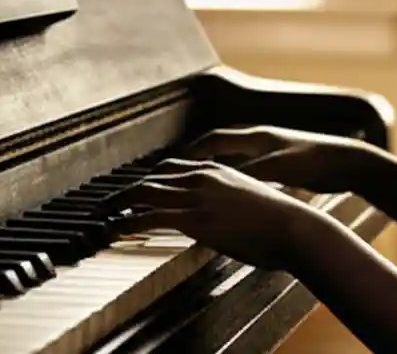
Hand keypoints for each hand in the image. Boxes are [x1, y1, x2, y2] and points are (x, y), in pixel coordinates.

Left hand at [101, 158, 330, 270]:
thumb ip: (232, 205)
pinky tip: (112, 229)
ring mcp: (197, 196)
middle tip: (108, 203)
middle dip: (126, 190)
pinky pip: (150, 216)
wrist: (296, 229)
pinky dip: (125, 222)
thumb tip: (225, 221)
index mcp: (217, 170)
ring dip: (118, 205)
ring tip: (101, 215)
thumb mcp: (252, 204)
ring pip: (144, 193)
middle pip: (152, 177)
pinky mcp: (194, 218)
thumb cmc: (282, 223)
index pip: (172, 168)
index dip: (150, 180)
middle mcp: (203, 176)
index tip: (135, 192)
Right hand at [179, 126, 369, 193]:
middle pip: (219, 148)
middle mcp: (260, 141)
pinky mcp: (281, 166)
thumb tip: (217, 181)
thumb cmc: (314, 161)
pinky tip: (230, 197)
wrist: (347, 162)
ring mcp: (270, 152)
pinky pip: (248, 172)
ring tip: (196, 188)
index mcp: (256, 137)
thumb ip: (249, 174)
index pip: (213, 139)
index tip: (173, 166)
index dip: (191, 152)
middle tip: (177, 177)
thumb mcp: (278, 168)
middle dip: (198, 161)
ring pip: (233, 161)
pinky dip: (234, 181)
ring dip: (215, 171)